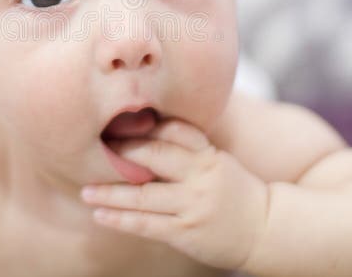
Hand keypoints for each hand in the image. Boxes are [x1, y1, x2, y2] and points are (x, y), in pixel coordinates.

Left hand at [81, 118, 268, 270]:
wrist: (265, 230)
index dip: (146, 125)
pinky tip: (100, 214)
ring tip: (86, 190)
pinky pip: (147, 224)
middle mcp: (201, 176)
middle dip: (123, 152)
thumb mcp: (217, 160)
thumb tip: (146, 126)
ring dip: (110, 193)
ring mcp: (193, 205)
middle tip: (94, 148)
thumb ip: (187, 147)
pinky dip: (120, 219)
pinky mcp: (186, 232)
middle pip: (156, 156)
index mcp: (209, 154)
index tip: (116, 120)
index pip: (176, 130)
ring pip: (144, 195)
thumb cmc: (232, 190)